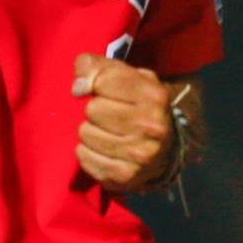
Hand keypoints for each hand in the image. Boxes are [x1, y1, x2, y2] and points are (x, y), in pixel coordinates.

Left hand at [71, 53, 187, 191]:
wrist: (163, 149)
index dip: (96, 83)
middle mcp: (151, 125)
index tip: (104, 91)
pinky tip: (101, 149)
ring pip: (85, 134)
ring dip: (89, 132)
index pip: (102, 81)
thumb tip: (78, 88)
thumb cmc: (136, 105)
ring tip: (105, 132)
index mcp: (153, 95)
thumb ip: (95, 66)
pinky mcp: (125, 175)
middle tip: (107, 115)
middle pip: (92, 109)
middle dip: (94, 110)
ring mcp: (140, 154)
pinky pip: (84, 157)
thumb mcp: (124, 75)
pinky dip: (87, 152)